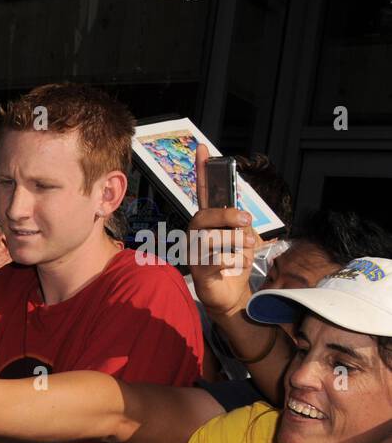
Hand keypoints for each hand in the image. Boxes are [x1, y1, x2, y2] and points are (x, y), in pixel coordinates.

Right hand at [187, 144, 258, 316]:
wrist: (232, 294)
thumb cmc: (235, 262)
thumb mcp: (244, 237)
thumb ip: (241, 223)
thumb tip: (241, 218)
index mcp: (208, 222)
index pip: (203, 192)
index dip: (203, 171)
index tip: (204, 148)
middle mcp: (196, 234)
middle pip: (204, 215)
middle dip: (228, 217)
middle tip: (246, 222)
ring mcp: (194, 252)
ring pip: (212, 238)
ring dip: (237, 242)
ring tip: (247, 249)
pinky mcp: (198, 272)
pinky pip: (216, 261)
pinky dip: (234, 263)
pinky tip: (235, 267)